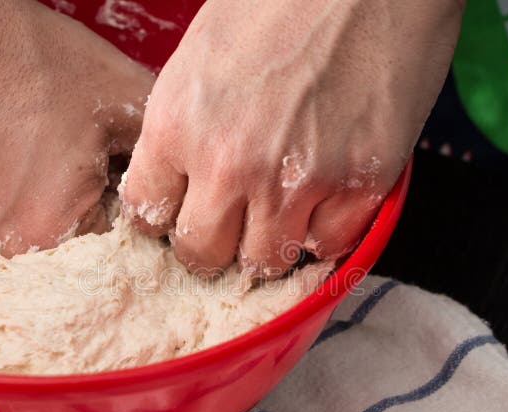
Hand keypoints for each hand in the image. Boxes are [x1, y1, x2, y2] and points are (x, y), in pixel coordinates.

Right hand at [0, 0, 153, 261]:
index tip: (86, 164)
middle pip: (52, 247)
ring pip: (1, 240)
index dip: (104, 197)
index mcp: (56, 232)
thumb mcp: (122, 99)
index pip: (103, 239)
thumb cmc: (30, 64)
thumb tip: (169, 186)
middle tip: (41, 153)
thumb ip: (155, 154)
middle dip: (59, 206)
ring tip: (3, 154)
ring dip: (8, 208)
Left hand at [121, 0, 462, 276]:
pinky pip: (327, 246)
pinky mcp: (361, 185)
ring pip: (264, 262)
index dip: (164, 217)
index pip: (146, 214)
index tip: (182, 211)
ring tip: (281, 209)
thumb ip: (187, 124)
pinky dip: (323, 230)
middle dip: (211, 243)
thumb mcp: (203, 53)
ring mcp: (298, 181)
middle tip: (231, 222)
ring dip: (267, 242)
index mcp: (178, 123)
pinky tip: (325, 196)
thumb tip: (187, 175)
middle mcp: (231, 164)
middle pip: (201, 253)